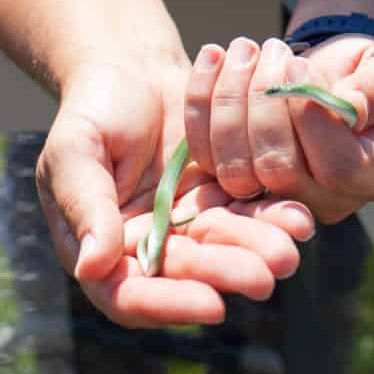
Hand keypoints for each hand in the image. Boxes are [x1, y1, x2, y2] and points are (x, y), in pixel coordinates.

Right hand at [35, 59, 315, 327]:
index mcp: (104, 250)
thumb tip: (93, 266)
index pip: (132, 294)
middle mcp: (150, 247)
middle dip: (228, 272)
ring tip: (289, 245)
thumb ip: (85, 204)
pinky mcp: (223, 194)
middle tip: (268, 273)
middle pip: (189, 272)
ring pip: (225, 244)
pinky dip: (272, 215)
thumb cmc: (92, 110)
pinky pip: (248, 209)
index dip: (171, 303)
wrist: (132, 69)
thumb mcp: (75, 149)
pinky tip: (298, 217)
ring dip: (258, 247)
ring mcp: (189, 222)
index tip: (213, 305)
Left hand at [184, 35, 373, 223]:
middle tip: (270, 48)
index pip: (337, 167)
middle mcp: (323, 200)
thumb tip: (351, 106)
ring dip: (230, 99)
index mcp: (373, 177)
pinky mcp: (235, 177)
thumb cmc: (366, 74)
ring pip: (235, 168)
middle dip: (265, 103)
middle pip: (279, 171)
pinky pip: (205, 154)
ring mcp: (274, 196)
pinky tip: (212, 57)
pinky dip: (201, 102)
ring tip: (244, 48)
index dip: (311, 116)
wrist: (332, 76)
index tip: (300, 63)